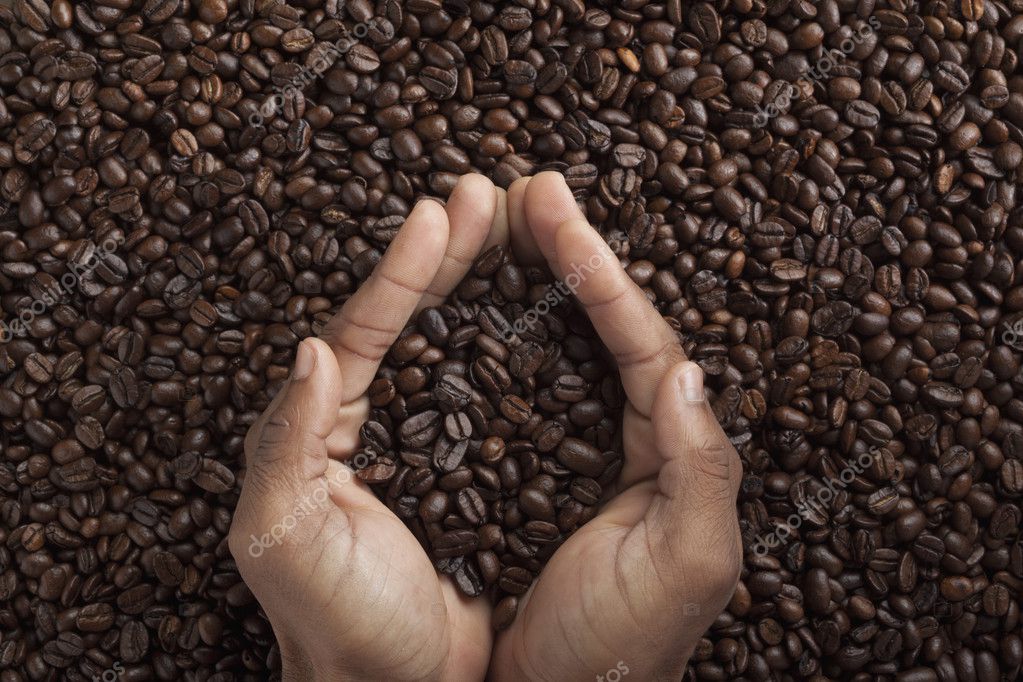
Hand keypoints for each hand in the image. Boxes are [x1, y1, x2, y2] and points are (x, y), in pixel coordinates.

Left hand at [228, 175, 508, 679]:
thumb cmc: (336, 625)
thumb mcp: (283, 539)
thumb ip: (286, 445)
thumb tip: (310, 351)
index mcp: (323, 427)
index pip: (364, 329)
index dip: (402, 269)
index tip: (441, 211)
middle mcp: (372, 419)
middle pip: (412, 315)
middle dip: (448, 249)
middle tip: (491, 190)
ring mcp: (424, 437)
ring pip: (455, 339)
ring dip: (483, 277)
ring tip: (517, 222)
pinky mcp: (470, 463)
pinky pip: (492, 389)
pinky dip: (515, 340)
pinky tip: (542, 305)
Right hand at [488, 173, 742, 680]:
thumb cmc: (622, 645)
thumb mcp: (688, 562)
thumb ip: (702, 466)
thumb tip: (689, 369)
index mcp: (672, 447)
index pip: (642, 339)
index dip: (601, 272)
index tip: (557, 214)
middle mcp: (628, 433)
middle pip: (599, 321)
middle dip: (564, 250)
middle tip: (525, 187)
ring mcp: (575, 444)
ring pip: (555, 341)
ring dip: (527, 277)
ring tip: (496, 219)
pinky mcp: (527, 463)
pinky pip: (515, 384)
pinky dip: (495, 334)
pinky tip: (471, 298)